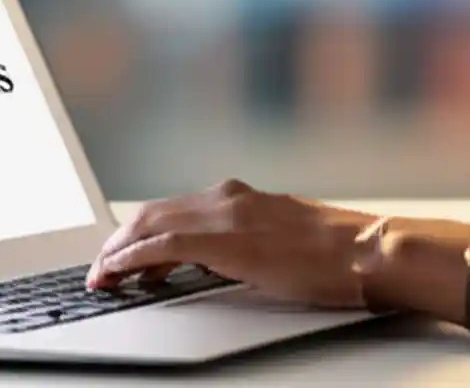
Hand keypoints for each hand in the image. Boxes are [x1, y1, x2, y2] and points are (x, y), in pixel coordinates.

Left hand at [86, 179, 377, 308]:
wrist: (366, 251)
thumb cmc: (339, 253)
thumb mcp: (284, 237)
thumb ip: (251, 240)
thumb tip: (231, 258)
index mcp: (240, 197)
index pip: (175, 209)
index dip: (144, 230)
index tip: (127, 250)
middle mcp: (226, 198)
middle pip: (154, 213)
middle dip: (122, 239)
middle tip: (104, 264)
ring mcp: (223, 216)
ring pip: (150, 225)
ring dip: (120, 249)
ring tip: (103, 273)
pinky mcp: (222, 241)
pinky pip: (161, 247)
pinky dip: (132, 257)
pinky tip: (117, 271)